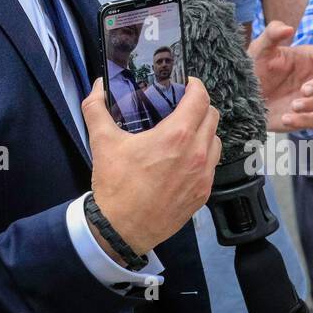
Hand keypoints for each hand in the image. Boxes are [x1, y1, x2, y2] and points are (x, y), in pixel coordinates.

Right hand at [81, 77, 220, 258]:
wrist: (121, 229)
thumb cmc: (115, 184)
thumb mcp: (102, 141)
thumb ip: (96, 108)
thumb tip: (96, 87)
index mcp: (176, 135)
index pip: (200, 99)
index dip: (195, 86)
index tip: (186, 84)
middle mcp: (197, 153)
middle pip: (212, 117)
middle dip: (199, 107)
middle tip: (182, 106)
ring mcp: (203, 176)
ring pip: (216, 141)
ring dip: (205, 132)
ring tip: (185, 133)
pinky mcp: (202, 194)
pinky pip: (212, 166)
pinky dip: (203, 156)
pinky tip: (185, 159)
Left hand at [248, 21, 312, 131]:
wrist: (241, 96)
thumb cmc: (252, 68)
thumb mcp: (259, 49)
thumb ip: (272, 33)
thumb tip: (289, 28)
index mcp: (307, 58)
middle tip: (303, 90)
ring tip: (293, 105)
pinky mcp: (306, 116)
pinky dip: (304, 121)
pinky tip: (286, 118)